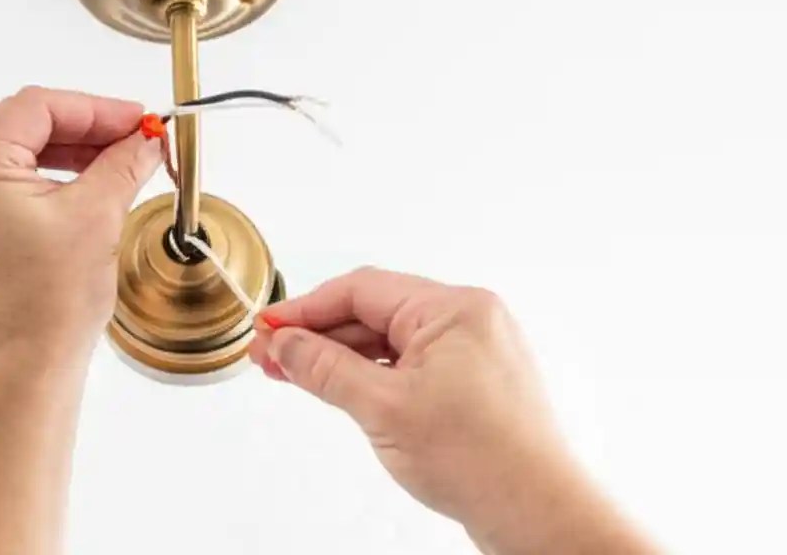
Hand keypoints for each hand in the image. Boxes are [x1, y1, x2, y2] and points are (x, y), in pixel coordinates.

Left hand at [0, 86, 160, 371]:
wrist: (21, 369)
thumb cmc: (46, 305)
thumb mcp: (97, 215)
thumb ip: (123, 163)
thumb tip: (146, 140)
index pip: (37, 108)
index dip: (95, 109)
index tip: (136, 120)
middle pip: (21, 128)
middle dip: (83, 131)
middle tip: (133, 139)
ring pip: (12, 157)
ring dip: (65, 155)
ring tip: (116, 165)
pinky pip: (1, 188)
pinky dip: (42, 183)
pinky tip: (83, 191)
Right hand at [249, 268, 654, 553]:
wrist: (538, 515)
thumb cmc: (484, 462)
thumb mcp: (382, 409)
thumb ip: (324, 368)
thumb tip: (284, 344)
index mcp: (454, 309)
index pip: (361, 290)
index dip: (305, 309)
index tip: (267, 328)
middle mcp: (469, 320)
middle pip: (373, 312)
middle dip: (318, 335)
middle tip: (272, 357)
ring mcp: (474, 352)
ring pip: (390, 341)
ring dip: (342, 357)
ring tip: (297, 375)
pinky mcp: (474, 384)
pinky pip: (410, 365)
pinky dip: (372, 375)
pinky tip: (342, 388)